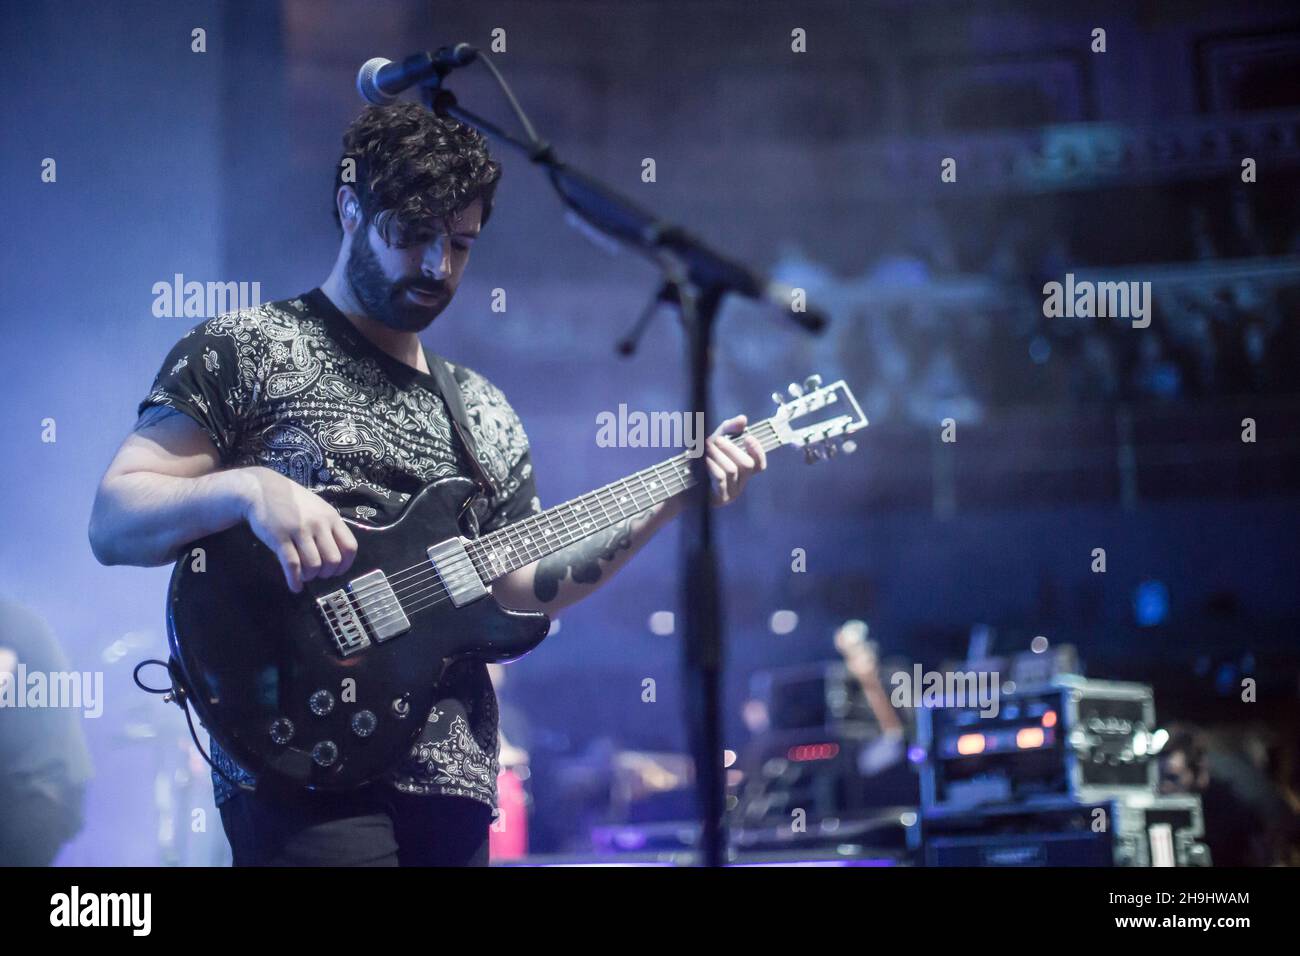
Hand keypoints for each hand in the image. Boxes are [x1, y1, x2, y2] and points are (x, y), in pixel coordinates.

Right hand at [240, 467, 357, 592]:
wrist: (261, 489)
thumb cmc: (292, 501)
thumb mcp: (318, 508)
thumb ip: (328, 527)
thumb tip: (338, 554)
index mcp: (331, 517)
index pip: (350, 547)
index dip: (346, 564)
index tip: (337, 571)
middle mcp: (318, 524)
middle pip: (333, 560)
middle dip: (327, 573)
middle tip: (318, 574)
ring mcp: (299, 530)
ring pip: (313, 564)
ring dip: (310, 577)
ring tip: (305, 576)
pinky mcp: (279, 538)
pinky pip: (292, 565)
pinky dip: (295, 580)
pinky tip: (295, 586)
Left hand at [704, 415, 766, 506]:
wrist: (680, 482)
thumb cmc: (700, 461)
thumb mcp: (714, 443)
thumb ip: (728, 430)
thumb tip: (743, 419)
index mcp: (742, 473)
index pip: (759, 465)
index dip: (758, 452)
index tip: (748, 437)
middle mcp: (740, 484)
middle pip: (747, 465)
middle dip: (731, 448)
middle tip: (716, 439)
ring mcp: (731, 493)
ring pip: (732, 470)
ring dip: (718, 455)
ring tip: (706, 447)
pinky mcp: (718, 498)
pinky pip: (720, 478)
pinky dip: (712, 465)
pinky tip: (704, 459)